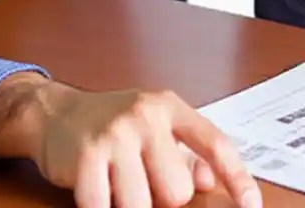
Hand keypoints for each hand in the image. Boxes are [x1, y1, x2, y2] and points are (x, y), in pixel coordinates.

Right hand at [0, 74, 260, 207]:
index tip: (251, 206)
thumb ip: (185, 152)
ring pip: (143, 205)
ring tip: (117, 183)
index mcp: (169, 107)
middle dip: (162, 198)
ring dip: (130, 204)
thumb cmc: (111, 123)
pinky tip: (98, 191)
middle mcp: (145, 116)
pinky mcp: (86, 158)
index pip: (215, 146)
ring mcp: (115, 136)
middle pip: (177, 190)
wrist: (53, 112)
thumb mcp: (155, 126)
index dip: (237, 179)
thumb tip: (209, 180)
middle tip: (140, 179)